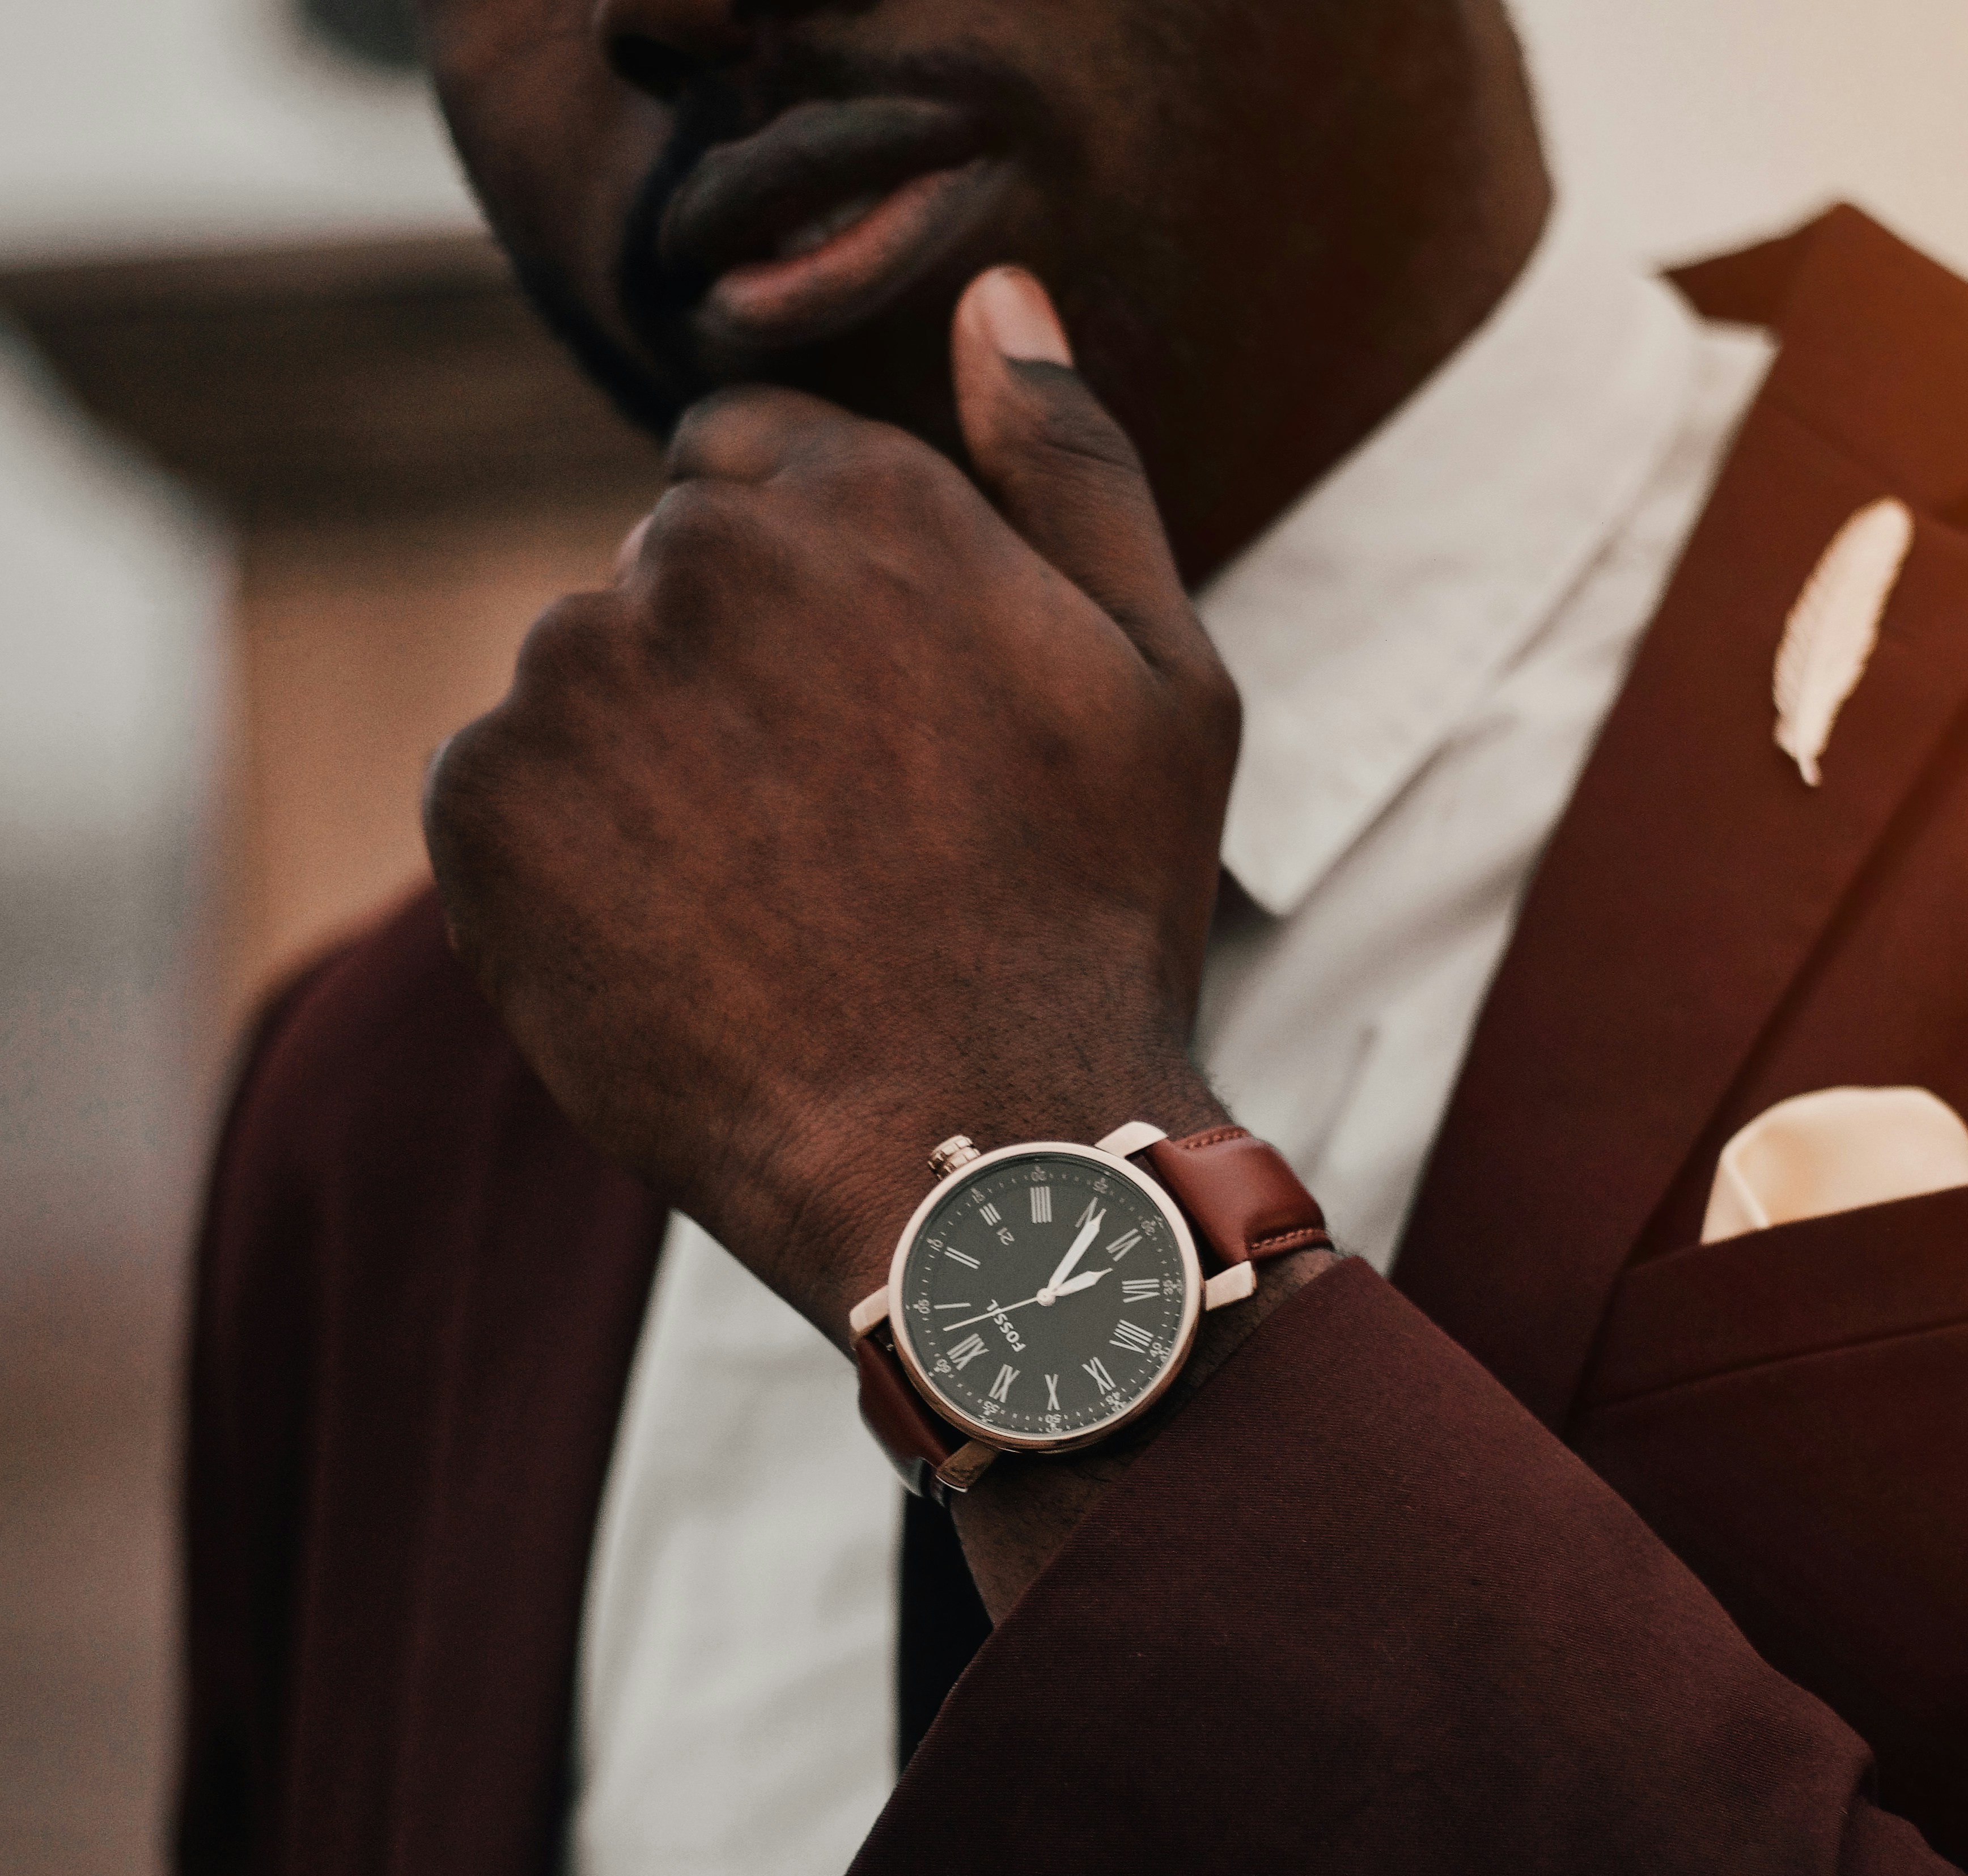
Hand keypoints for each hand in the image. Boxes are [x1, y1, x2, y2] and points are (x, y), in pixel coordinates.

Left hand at [425, 268, 1236, 1342]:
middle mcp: (694, 554)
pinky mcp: (483, 811)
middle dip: (723, 680)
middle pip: (659, 579)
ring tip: (760, 911)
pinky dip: (561, 869)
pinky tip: (676, 955)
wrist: (972, 1159)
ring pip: (580, 693)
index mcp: (857, 493)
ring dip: (642, 777)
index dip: (799, 590)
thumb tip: (996, 299)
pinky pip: (499, 799)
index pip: (745, 462)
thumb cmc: (1088, 928)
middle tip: (827, 843)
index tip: (854, 723)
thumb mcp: (1160, 679)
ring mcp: (573, 680)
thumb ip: (1071, 465)